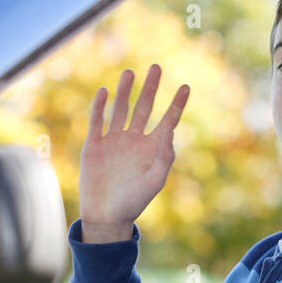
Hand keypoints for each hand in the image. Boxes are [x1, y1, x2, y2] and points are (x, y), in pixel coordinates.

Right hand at [79, 64, 189, 243]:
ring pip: (120, 110)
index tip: (186, 86)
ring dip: (125, 91)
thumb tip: (170, 131)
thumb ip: (164, 157)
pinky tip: (105, 91)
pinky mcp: (95, 145)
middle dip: (150, 88)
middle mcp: (134, 140)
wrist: (105, 216)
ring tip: (130, 72)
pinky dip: (100, 106)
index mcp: (152, 148)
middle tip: (156, 67)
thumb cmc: (134, 202)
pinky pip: (98, 121)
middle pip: (144, 108)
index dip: (177, 104)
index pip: (168, 120)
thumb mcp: (154, 181)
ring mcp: (114, 141)